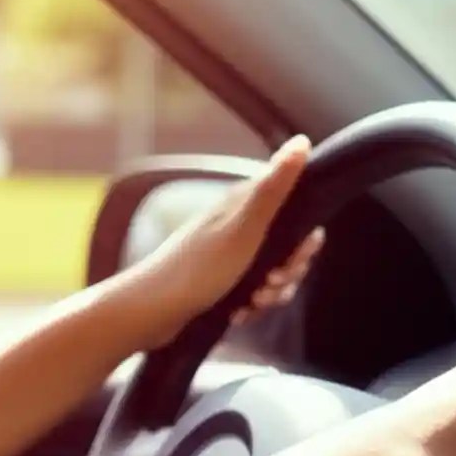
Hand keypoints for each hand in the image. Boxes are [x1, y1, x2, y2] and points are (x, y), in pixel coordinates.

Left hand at [130, 136, 324, 347]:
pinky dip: (252, 306)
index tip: (297, 253)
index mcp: (244, 206)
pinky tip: (238, 313)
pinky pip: (254, 293)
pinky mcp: (223, 280)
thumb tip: (302, 141)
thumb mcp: (244, 228)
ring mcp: (230, 254)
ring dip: (271, 294)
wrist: (151, 310)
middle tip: (270, 282)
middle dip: (288, 272)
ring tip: (252, 302)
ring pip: (273, 274)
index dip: (303, 235)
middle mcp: (238, 225)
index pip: (294, 207)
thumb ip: (274, 187)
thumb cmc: (199, 268)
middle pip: (287, 247)